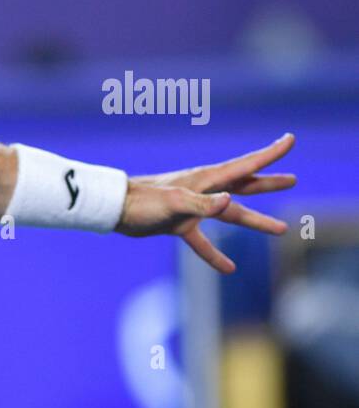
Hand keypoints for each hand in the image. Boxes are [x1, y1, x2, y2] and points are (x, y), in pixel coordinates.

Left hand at [114, 133, 296, 272]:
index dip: (270, 154)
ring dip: (254, 221)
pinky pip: (202, 242)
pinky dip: (214, 255)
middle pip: (244, 186)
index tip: (290, 139)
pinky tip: (229, 268)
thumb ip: (202, 204)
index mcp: (207, 179)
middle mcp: (204, 191)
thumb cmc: (143, 201)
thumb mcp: (175, 202)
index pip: (246, 165)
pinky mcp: (179, 224)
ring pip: (230, 215)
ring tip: (281, 229)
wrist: (115, 210)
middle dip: (268, 184)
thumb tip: (229, 201)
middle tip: (292, 180)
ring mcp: (193, 208)